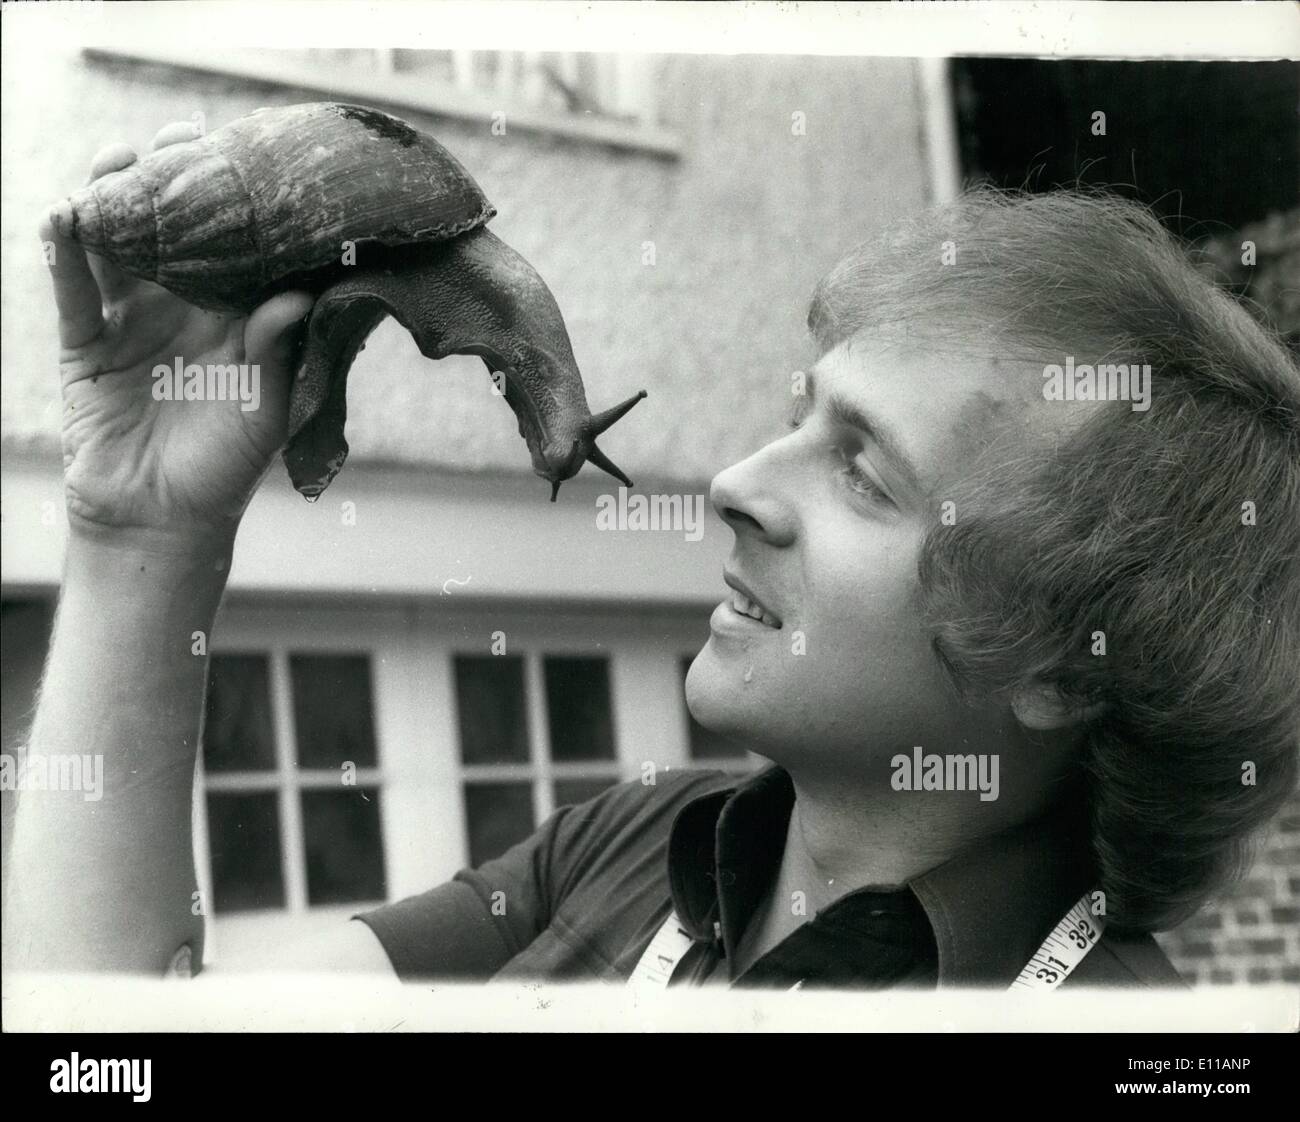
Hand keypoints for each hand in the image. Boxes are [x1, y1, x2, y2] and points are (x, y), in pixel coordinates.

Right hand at [39, 120, 314, 547]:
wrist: (162, 519)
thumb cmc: (226, 467)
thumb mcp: (265, 410)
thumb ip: (277, 351)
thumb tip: (298, 294)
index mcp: (233, 318)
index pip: (233, 248)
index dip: (234, 203)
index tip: (242, 156)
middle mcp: (181, 309)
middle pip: (171, 232)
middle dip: (172, 183)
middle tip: (180, 139)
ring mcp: (130, 320)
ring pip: (116, 247)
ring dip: (113, 201)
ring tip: (118, 163)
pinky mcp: (85, 343)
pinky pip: (73, 290)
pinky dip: (65, 254)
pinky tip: (65, 217)